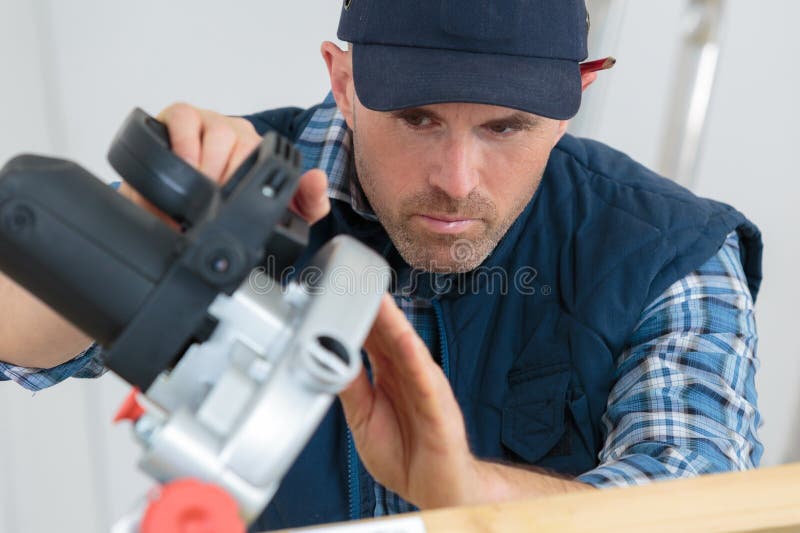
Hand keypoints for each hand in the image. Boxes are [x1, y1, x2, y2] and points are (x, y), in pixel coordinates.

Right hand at [118, 102, 329, 225]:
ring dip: (209, 164)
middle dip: (229, 176)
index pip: (270, 154)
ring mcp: (207, 123)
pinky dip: (183, 142)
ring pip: (217, 130)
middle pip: (240, 141)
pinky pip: (184, 117)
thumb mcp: (274, 212)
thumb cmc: (225, 203)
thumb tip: (318, 178)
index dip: (258, 177)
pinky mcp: (179, 117)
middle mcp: (235, 133)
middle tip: (218, 203)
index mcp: (260, 151)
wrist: (176, 211)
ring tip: (202, 190)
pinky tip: (183, 165)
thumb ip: (307, 201)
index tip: (246, 200)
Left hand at [338, 295, 480, 508]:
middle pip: (388, 333)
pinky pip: (424, 378)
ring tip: (378, 299)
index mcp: (389, 374)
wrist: (435, 488)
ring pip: (407, 347)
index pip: (371, 336)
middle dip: (372, 307)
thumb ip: (350, 387)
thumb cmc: (405, 453)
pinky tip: (406, 341)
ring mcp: (424, 385)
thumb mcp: (363, 417)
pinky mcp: (437, 406)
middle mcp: (408, 373)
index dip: (356, 314)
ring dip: (393, 322)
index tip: (338, 292)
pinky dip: (415, 358)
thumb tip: (328, 360)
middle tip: (352, 280)